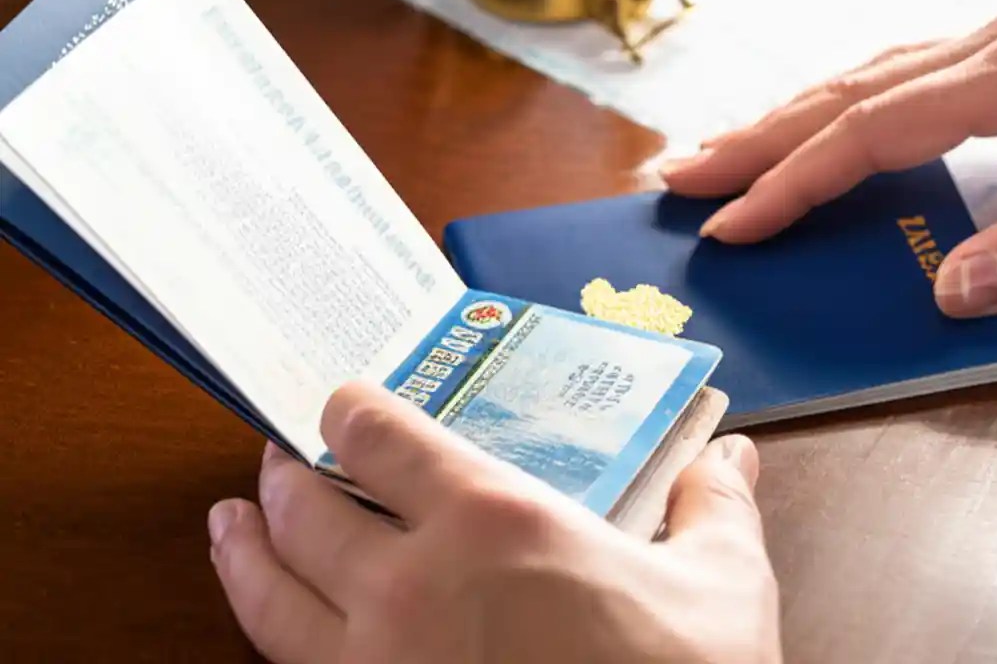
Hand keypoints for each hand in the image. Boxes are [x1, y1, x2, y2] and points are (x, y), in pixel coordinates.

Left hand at [207, 382, 780, 663]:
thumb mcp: (721, 585)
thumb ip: (714, 506)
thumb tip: (731, 459)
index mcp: (492, 524)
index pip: (380, 436)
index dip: (350, 407)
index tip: (346, 399)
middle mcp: (411, 586)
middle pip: (304, 507)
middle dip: (286, 472)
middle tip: (284, 456)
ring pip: (269, 595)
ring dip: (244, 549)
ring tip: (231, 522)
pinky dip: (268, 631)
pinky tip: (280, 623)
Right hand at [660, 7, 996, 316]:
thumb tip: (949, 290)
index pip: (871, 132)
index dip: (794, 181)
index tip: (733, 224)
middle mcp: (991, 44)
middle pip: (845, 91)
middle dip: (755, 137)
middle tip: (677, 174)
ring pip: (863, 72)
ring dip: (784, 113)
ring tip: (718, 149)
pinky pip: (898, 68)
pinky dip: (838, 100)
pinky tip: (813, 120)